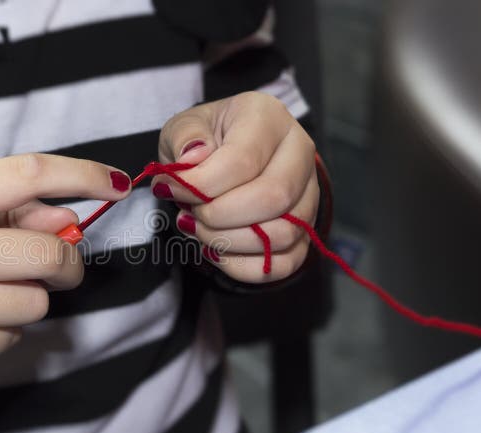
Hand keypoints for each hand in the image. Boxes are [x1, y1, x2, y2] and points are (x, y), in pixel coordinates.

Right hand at [0, 154, 131, 384]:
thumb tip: (70, 219)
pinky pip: (15, 335)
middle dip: (67, 259)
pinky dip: (5, 326)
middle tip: (59, 262)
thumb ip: (5, 211)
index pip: (24, 174)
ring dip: (29, 294)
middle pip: (48, 252)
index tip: (116, 183)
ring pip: (38, 300)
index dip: (80, 174)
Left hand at [154, 92, 318, 282]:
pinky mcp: (305, 229)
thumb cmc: (204, 141)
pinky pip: (284, 263)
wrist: (225, 158)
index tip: (171, 190)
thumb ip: (183, 138)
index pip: (242, 160)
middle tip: (190, 214)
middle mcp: (299, 152)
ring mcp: (308, 193)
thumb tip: (194, 157)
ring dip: (229, 242)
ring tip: (200, 229)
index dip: (201, 185)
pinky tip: (216, 249)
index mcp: (268, 118)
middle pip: (273, 197)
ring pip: (283, 234)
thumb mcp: (183, 127)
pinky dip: (242, 266)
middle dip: (219, 216)